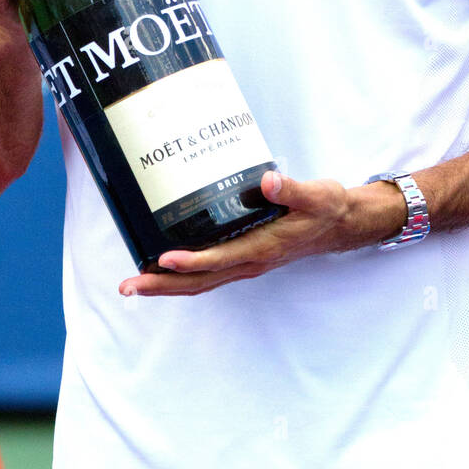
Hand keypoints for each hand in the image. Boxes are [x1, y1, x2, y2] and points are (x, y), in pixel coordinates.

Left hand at [118, 169, 408, 295]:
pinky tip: (161, 269)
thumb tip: (267, 182)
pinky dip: (182, 277)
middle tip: (128, 286)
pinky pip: (208, 274)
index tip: (165, 259)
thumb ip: (291, 189)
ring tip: (133, 284)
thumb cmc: (325, 207)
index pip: (221, 259)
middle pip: (200, 282)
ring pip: (200, 282)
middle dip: (163, 285)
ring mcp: (246, 263)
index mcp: (263, 248)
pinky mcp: (244, 258)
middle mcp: (250, 262)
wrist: (340, 223)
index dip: (193, 261)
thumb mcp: (315, 194)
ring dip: (166, 285)